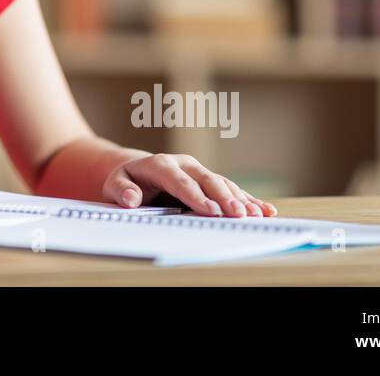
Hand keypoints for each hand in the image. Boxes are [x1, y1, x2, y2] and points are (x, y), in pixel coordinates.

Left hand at [102, 151, 276, 217]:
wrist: (137, 172)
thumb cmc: (127, 181)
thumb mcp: (115, 184)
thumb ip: (121, 191)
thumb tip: (132, 198)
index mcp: (161, 164)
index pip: (180, 181)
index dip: (195, 196)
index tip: (209, 210)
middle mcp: (184, 165)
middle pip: (207, 180)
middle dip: (224, 198)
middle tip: (238, 215)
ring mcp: (199, 172)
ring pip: (223, 184)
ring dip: (240, 200)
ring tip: (254, 215)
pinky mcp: (209, 182)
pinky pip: (232, 190)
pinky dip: (248, 200)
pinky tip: (264, 210)